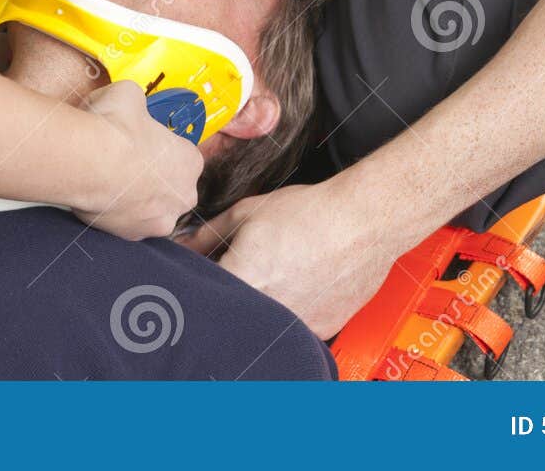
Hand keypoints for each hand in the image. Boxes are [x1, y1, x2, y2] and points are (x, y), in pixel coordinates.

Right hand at [71, 80, 203, 239]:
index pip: (182, 154)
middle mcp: (183, 195)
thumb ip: (137, 102)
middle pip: (171, 185)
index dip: (161, 147)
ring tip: (110, 180)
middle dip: (153, 176)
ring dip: (136, 197)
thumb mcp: (130, 94)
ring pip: (152, 207)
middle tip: (126, 161)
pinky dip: (117, 211)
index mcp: (190, 161)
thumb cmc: (115, 128)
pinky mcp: (133, 235)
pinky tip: (101, 195)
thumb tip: (128, 102)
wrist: (88, 162)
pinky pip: (128, 222)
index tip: (143, 142)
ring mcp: (160, 219)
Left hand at [180, 178, 403, 338]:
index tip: (198, 281)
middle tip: (240, 275)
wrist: (362, 221)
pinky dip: (287, 315)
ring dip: (256, 310)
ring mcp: (296, 325)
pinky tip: (297, 289)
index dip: (197, 287)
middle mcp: (268, 310)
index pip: (202, 297)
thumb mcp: (246, 213)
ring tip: (274, 279)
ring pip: (260, 327)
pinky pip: (291, 330)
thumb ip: (206, 237)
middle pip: (230, 316)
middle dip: (226, 299)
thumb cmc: (308, 213)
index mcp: (244, 280)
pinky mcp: (320, 331)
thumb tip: (182, 249)